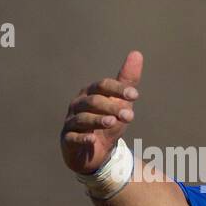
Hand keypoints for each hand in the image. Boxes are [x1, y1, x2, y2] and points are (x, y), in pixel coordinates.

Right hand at [60, 51, 142, 174]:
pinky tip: (92, 139)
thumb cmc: (108, 122)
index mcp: (91, 93)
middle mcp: (78, 105)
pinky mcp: (69, 140)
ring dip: (98, 120)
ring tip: (113, 122)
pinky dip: (82, 138)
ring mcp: (72, 122)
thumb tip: (137, 53)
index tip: (135, 95)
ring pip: (83, 118)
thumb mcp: (121, 102)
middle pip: (93, 101)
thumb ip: (127, 80)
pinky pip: (74, 138)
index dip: (118, 89)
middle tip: (129, 116)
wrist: (96, 152)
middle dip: (111, 107)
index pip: (102, 86)